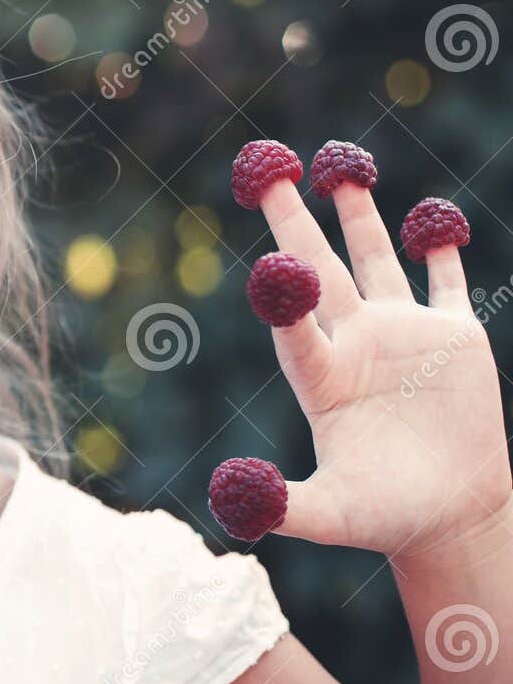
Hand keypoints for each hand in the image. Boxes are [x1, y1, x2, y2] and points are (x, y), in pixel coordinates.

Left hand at [244, 146, 511, 563]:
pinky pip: (445, 278)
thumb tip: (232, 499)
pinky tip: (428, 212)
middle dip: (293, 220)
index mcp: (322, 379)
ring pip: (373, 259)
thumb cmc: (385, 518)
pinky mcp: (451, 336)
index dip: (286, 298)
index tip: (273, 263)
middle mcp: (354, 344)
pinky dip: (439, 244)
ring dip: (356, 214)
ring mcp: (401, 335)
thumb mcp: (331, 515)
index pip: (297, 327)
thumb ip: (282, 506)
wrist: (448, 516)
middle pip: (317, 268)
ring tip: (336, 165)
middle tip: (266, 168)